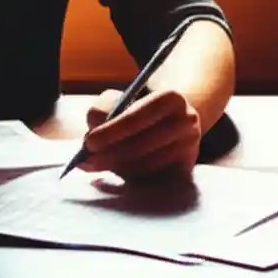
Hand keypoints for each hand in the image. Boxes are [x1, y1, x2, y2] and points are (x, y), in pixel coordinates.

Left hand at [80, 88, 200, 179]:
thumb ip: (101, 111)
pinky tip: (117, 170)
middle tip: (87, 159)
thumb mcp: (119, 100)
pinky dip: (131, 177)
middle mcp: (187, 122)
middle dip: (111, 152)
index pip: (139, 115)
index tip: (89, 141)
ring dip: (119, 166)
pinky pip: (153, 179)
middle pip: (143, 142)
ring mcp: (190, 148)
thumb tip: (87, 142)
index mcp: (171, 98)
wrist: (173, 124)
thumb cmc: (138, 111)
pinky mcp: (187, 170)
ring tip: (99, 162)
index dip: (112, 130)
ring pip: (147, 163)